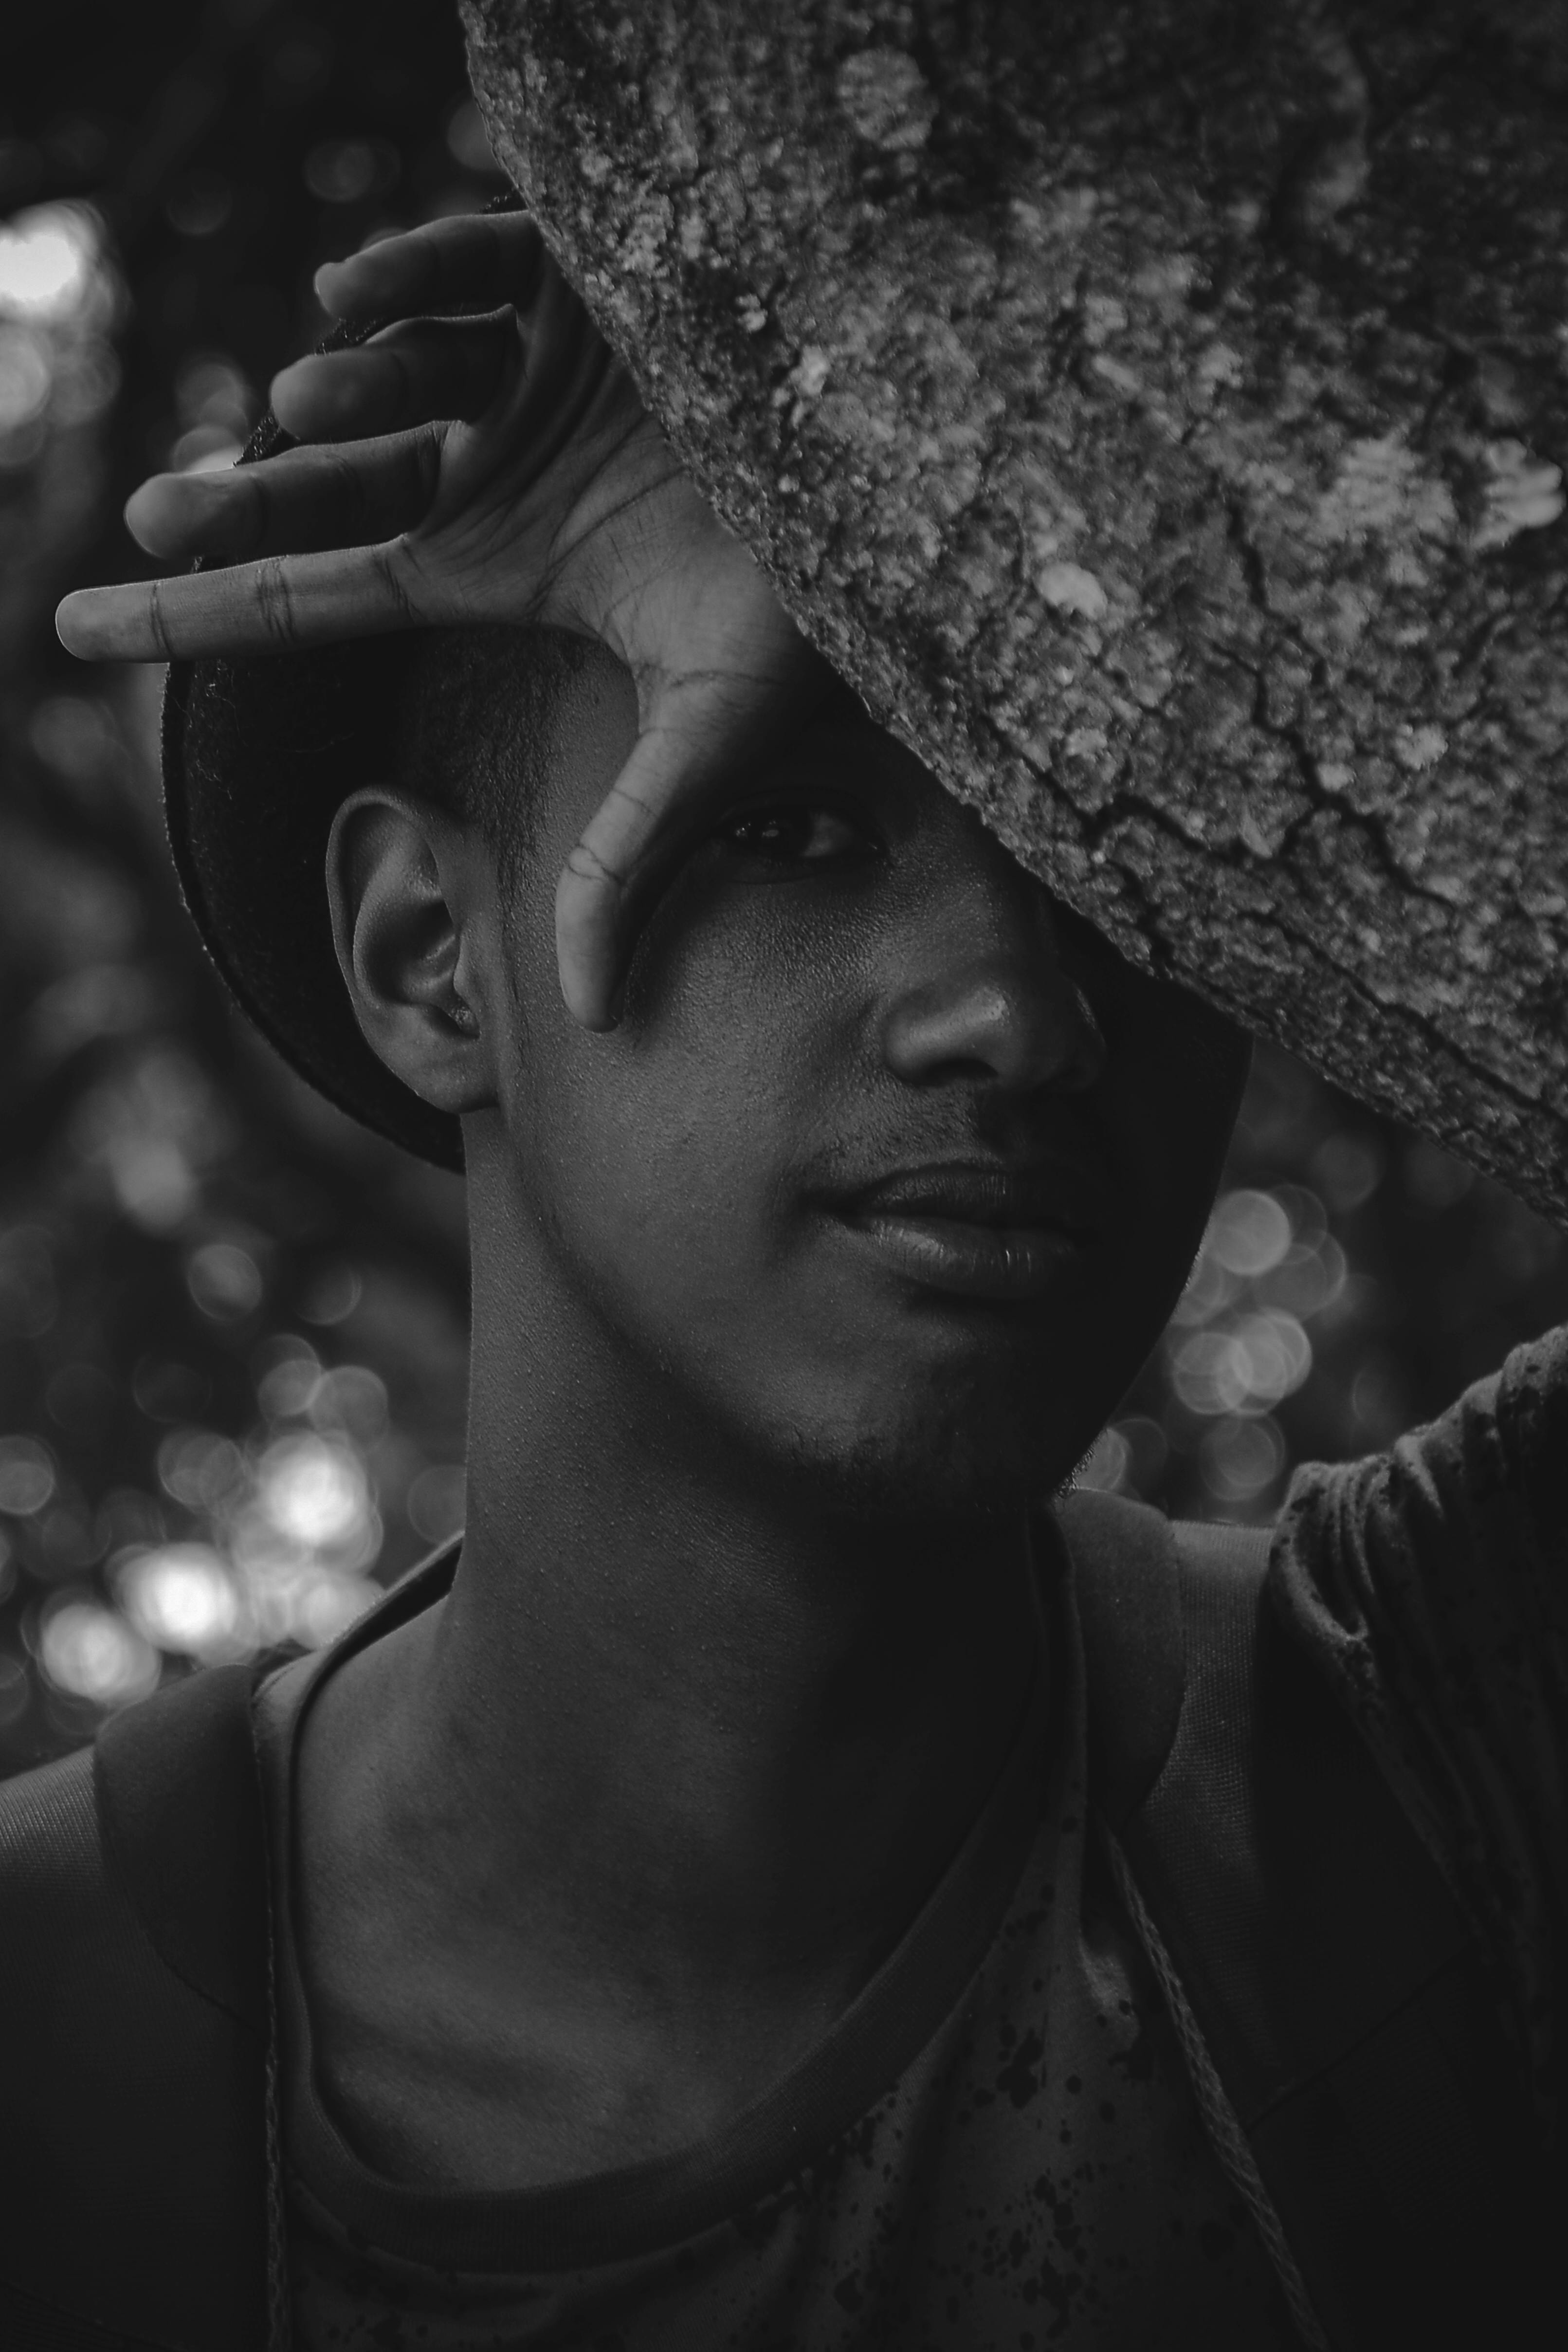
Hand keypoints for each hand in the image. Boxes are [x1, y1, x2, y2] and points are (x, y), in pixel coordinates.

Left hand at [55, 211, 834, 1027]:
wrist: (917, 481)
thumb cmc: (823, 601)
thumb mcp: (712, 736)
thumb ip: (630, 853)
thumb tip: (590, 1018)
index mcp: (502, 564)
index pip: (316, 592)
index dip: (194, 607)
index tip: (69, 624)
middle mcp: (499, 467)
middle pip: (327, 480)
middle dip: (233, 495)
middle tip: (152, 504)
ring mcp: (535, 371)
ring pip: (392, 366)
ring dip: (339, 384)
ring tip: (300, 402)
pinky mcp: (584, 280)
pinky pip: (468, 260)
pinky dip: (405, 270)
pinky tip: (352, 294)